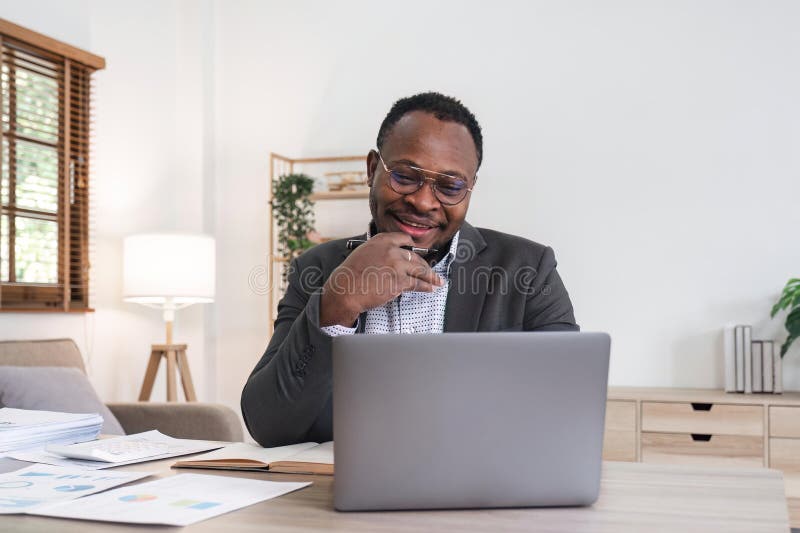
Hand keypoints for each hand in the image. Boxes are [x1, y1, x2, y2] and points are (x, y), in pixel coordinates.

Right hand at [319, 232, 444, 326]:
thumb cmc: (350, 274)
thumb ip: (380, 251)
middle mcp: (392, 250)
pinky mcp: (400, 281)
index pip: (404, 239)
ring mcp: (397, 265)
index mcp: (382, 240)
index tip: (418, 252)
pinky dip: (426, 287)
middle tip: (431, 271)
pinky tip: (430, 288)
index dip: (413, 247)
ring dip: (431, 277)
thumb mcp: (364, 252)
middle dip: (425, 265)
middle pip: (415, 257)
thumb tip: (392, 258)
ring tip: (437, 281)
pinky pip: (417, 283)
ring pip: (420, 270)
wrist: (346, 289)